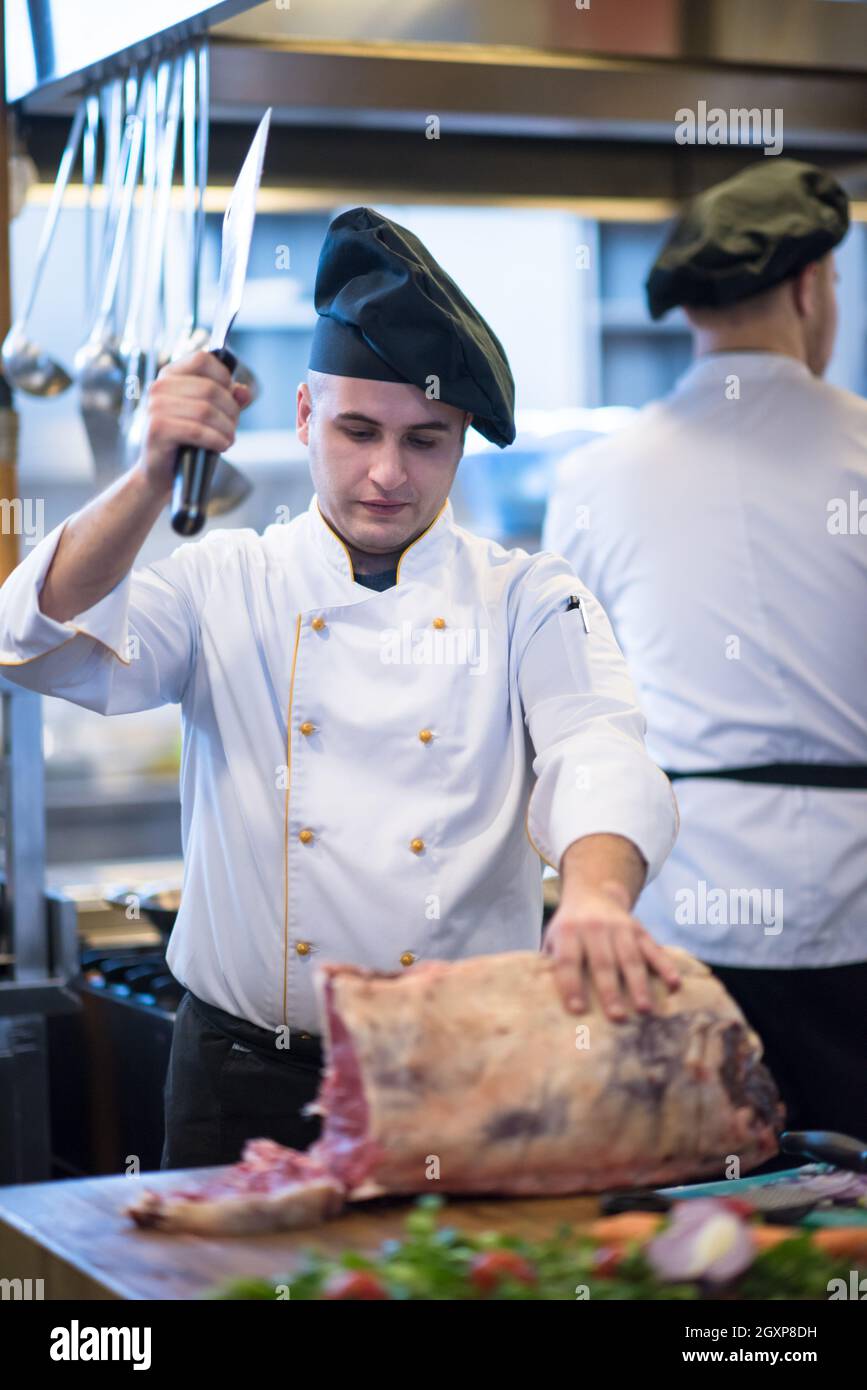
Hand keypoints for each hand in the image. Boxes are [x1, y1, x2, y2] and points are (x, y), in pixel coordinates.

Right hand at [137, 350, 252, 494]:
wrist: (161, 474)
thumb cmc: (187, 441)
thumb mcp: (212, 415)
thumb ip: (229, 399)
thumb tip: (244, 391)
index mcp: (170, 375)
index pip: (203, 359)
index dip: (224, 377)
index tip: (230, 398)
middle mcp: (159, 387)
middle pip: (210, 388)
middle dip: (230, 410)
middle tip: (232, 427)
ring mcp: (155, 407)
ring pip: (206, 410)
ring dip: (226, 428)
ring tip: (228, 439)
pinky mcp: (158, 429)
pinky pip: (197, 430)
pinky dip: (216, 440)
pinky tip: (221, 446)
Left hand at [543, 879, 680, 1021]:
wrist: (593, 892)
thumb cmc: (569, 927)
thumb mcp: (553, 938)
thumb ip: (550, 963)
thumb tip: (543, 1001)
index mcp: (568, 931)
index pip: (568, 960)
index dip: (571, 984)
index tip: (577, 1009)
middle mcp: (594, 927)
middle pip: (602, 962)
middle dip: (610, 991)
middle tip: (616, 1017)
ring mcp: (620, 927)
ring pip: (630, 958)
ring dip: (638, 984)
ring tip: (643, 1009)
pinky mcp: (639, 929)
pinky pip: (654, 948)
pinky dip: (665, 966)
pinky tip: (673, 984)